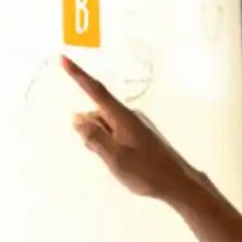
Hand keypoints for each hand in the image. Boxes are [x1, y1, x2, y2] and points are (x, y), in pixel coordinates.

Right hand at [61, 54, 199, 202]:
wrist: (178, 183)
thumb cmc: (147, 172)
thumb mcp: (115, 158)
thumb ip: (94, 137)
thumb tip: (77, 118)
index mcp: (122, 117)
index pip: (95, 91)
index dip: (77, 75)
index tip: (63, 58)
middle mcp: (129, 116)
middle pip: (98, 114)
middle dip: (90, 130)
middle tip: (103, 155)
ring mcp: (136, 125)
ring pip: (106, 126)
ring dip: (101, 140)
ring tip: (117, 163)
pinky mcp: (141, 134)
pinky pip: (116, 133)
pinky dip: (111, 144)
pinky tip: (122, 162)